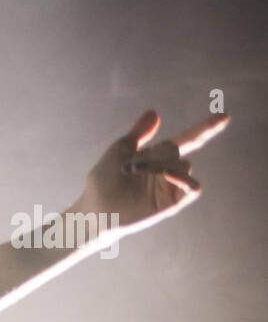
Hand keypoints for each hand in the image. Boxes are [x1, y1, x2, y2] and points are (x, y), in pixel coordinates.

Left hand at [72, 110, 228, 241]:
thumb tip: (155, 113)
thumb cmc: (103, 180)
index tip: (224, 117)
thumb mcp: (119, 150)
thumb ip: (139, 133)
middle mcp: (166, 170)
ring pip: (185, 166)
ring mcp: (170, 186)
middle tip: (132, 166)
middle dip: (159, 153)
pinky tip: (168, 175)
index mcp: (156, 156)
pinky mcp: (171, 202)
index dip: (204, 129)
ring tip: (140, 174)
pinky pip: (193, 188)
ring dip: (165, 165)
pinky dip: (186, 179)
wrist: (96, 208)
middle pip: (180, 150)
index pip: (186, 139)